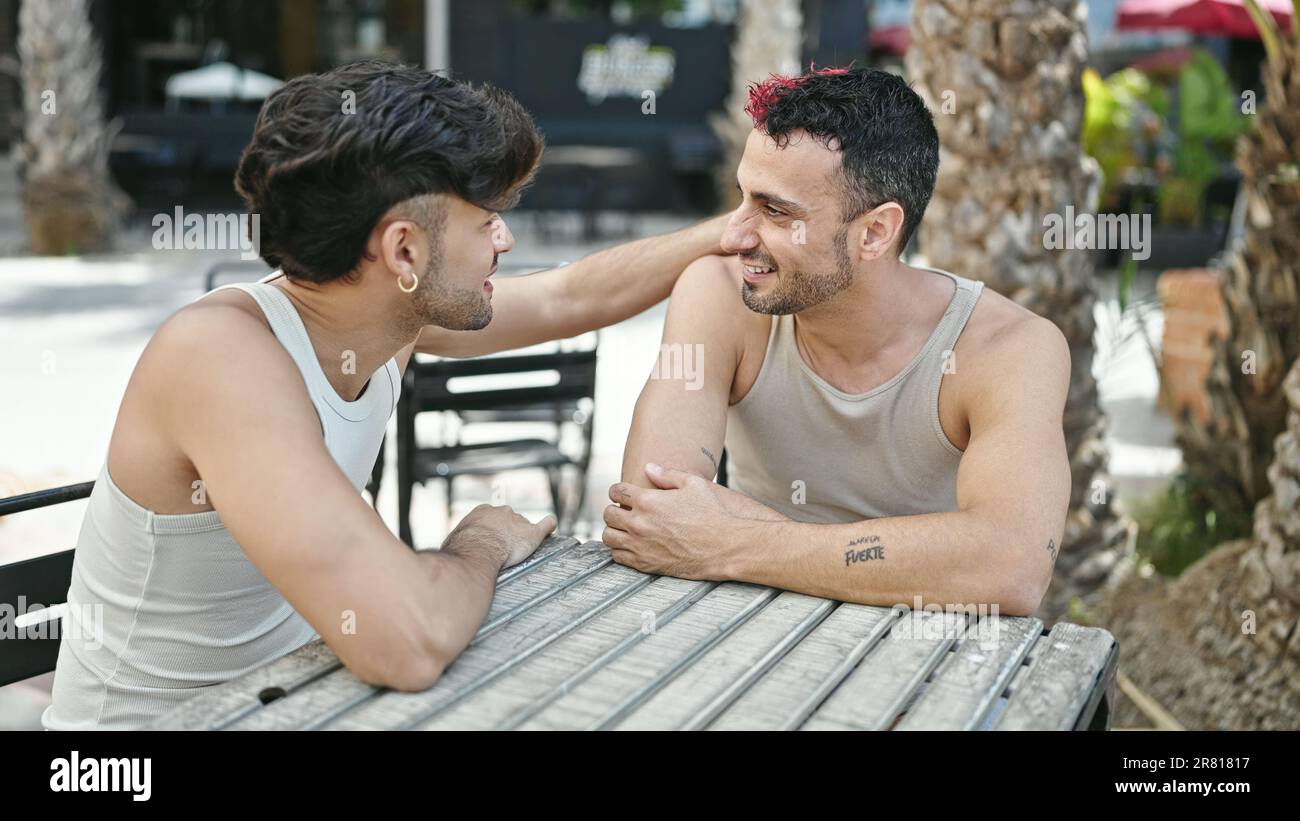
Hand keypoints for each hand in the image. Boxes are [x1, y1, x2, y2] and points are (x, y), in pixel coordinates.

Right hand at [444, 503, 556, 568]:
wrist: (478, 549)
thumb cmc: (462, 548)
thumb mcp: (454, 540)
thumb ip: (459, 541)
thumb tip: (451, 551)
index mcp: (483, 511)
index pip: (492, 517)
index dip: (492, 530)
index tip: (490, 540)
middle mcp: (502, 512)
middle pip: (509, 519)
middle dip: (508, 531)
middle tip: (502, 548)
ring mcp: (518, 520)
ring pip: (524, 526)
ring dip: (522, 536)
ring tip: (518, 549)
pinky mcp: (532, 533)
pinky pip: (545, 525)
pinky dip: (548, 525)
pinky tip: (550, 526)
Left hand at [602, 463, 786, 578]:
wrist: (726, 546)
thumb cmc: (713, 514)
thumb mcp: (694, 484)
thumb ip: (667, 475)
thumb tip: (649, 468)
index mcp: (648, 501)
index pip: (616, 492)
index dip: (618, 490)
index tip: (623, 494)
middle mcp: (640, 523)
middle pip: (608, 515)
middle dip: (614, 510)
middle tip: (624, 511)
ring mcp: (641, 545)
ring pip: (609, 537)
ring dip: (614, 531)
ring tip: (625, 529)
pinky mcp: (645, 564)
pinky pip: (618, 557)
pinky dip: (620, 550)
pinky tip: (631, 545)